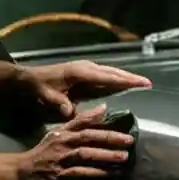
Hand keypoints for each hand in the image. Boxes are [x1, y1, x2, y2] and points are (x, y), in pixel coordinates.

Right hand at [15, 105, 134, 179]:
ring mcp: (60, 164)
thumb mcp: (60, 133)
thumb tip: (103, 107)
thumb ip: (82, 121)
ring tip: (121, 161)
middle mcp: (62, 147)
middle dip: (108, 143)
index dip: (105, 130)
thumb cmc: (44, 152)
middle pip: (87, 142)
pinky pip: (78, 178)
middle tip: (127, 145)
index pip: (85, 129)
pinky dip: (92, 178)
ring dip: (103, 160)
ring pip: (83, 159)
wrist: (22, 173)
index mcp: (63, 135)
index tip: (125, 133)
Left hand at [25, 60, 151, 120]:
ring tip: (142, 82)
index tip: (140, 83)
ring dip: (126, 77)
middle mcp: (86, 67)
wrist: (30, 78)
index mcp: (80, 72)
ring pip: (111, 72)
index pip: (107, 76)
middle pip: (113, 72)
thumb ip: (58, 103)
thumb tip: (68, 111)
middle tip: (148, 83)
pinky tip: (125, 83)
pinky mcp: (86, 72)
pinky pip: (105, 75)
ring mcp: (86, 69)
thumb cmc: (39, 87)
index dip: (124, 81)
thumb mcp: (46, 96)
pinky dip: (117, 78)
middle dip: (131, 77)